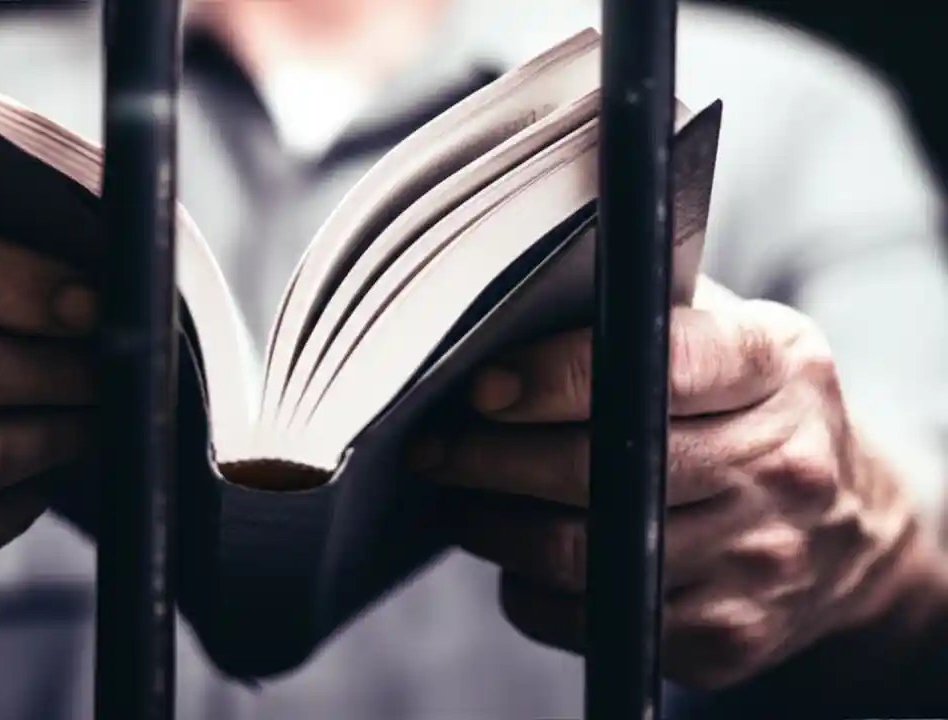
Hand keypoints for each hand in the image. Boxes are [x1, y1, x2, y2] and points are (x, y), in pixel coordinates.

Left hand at [413, 277, 926, 689]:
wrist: (850, 533)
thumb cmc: (753, 412)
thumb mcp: (733, 337)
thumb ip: (646, 315)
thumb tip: (507, 309)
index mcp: (778, 368)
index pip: (659, 366)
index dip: (558, 376)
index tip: (484, 387)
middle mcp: (781, 467)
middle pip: (601, 468)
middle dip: (489, 457)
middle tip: (434, 446)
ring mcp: (758, 561)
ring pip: (583, 551)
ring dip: (493, 525)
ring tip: (457, 497)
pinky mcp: (725, 635)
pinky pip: (588, 617)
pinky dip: (527, 587)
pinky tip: (513, 556)